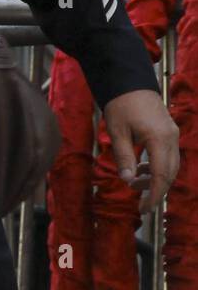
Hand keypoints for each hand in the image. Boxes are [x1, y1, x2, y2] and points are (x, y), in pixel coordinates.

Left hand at [103, 88, 178, 212]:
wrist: (129, 81)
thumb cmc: (121, 104)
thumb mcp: (117, 131)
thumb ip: (124, 157)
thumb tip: (127, 180)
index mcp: (160, 139)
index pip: (161, 175)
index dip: (154, 194)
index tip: (144, 208)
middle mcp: (171, 138)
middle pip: (170, 173)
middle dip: (156, 190)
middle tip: (140, 203)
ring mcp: (172, 134)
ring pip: (170, 166)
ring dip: (154, 178)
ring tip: (133, 183)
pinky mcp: (168, 132)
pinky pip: (167, 156)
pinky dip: (155, 166)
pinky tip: (139, 169)